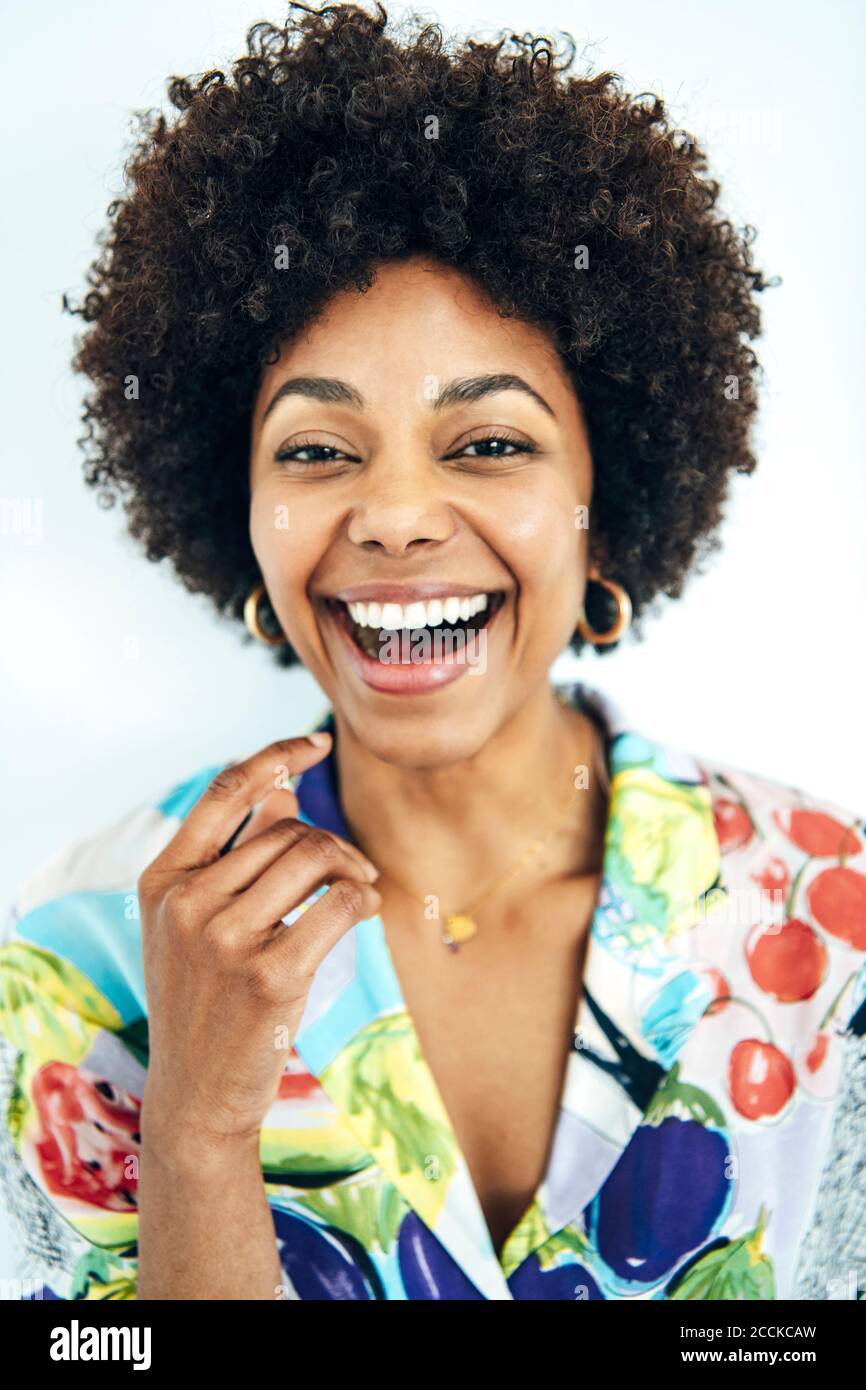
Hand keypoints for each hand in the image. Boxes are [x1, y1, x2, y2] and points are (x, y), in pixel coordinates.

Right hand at [136, 733, 380, 1161]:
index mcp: (163, 881)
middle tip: (352, 871)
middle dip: (330, 842)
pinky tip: (366, 912)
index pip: (223, 793)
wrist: (196, 1096)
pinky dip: (365, 899)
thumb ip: (235, 855)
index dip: (274, 757)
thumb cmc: (205, 1000)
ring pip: (316, 856)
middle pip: (286, 828)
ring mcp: (225, 938)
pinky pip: (341, 902)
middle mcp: (187, 903)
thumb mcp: (197, 923)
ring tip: (360, 891)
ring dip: (352, 867)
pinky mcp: (271, 974)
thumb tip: (281, 788)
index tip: (315, 744)